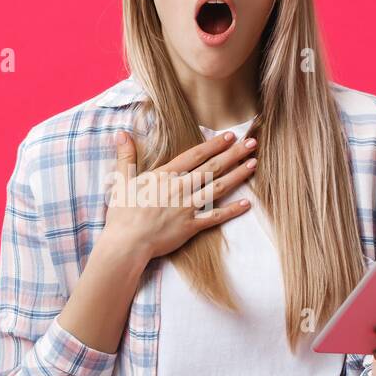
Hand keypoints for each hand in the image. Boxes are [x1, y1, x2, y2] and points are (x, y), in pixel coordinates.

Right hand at [101, 127, 258, 261]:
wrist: (126, 242)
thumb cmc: (122, 213)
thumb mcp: (121, 181)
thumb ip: (126, 156)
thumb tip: (121, 133)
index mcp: (165, 176)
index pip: (194, 155)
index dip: (213, 145)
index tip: (229, 136)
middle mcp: (180, 188)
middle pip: (212, 167)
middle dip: (233, 154)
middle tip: (252, 143)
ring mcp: (187, 207)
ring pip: (218, 188)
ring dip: (237, 175)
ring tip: (253, 164)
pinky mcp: (191, 226)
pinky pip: (215, 217)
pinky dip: (232, 211)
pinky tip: (247, 204)